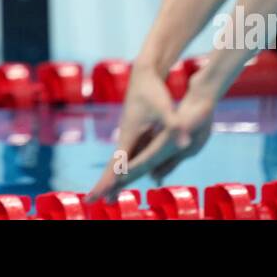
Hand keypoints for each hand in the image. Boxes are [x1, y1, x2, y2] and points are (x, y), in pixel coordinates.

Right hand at [87, 66, 214, 200]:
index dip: (107, 181)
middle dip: (103, 184)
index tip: (95, 195)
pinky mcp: (134, 133)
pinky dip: (123, 169)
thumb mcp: (165, 109)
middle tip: (90, 201)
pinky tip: (125, 177)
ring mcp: (129, 136)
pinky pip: (128, 157)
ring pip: (119, 162)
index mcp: (129, 135)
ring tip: (108, 196)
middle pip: (113, 165)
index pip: (116, 164)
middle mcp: (125, 137)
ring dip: (112, 179)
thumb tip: (185, 141)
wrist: (143, 74)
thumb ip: (175, 126)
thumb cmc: (153, 91)